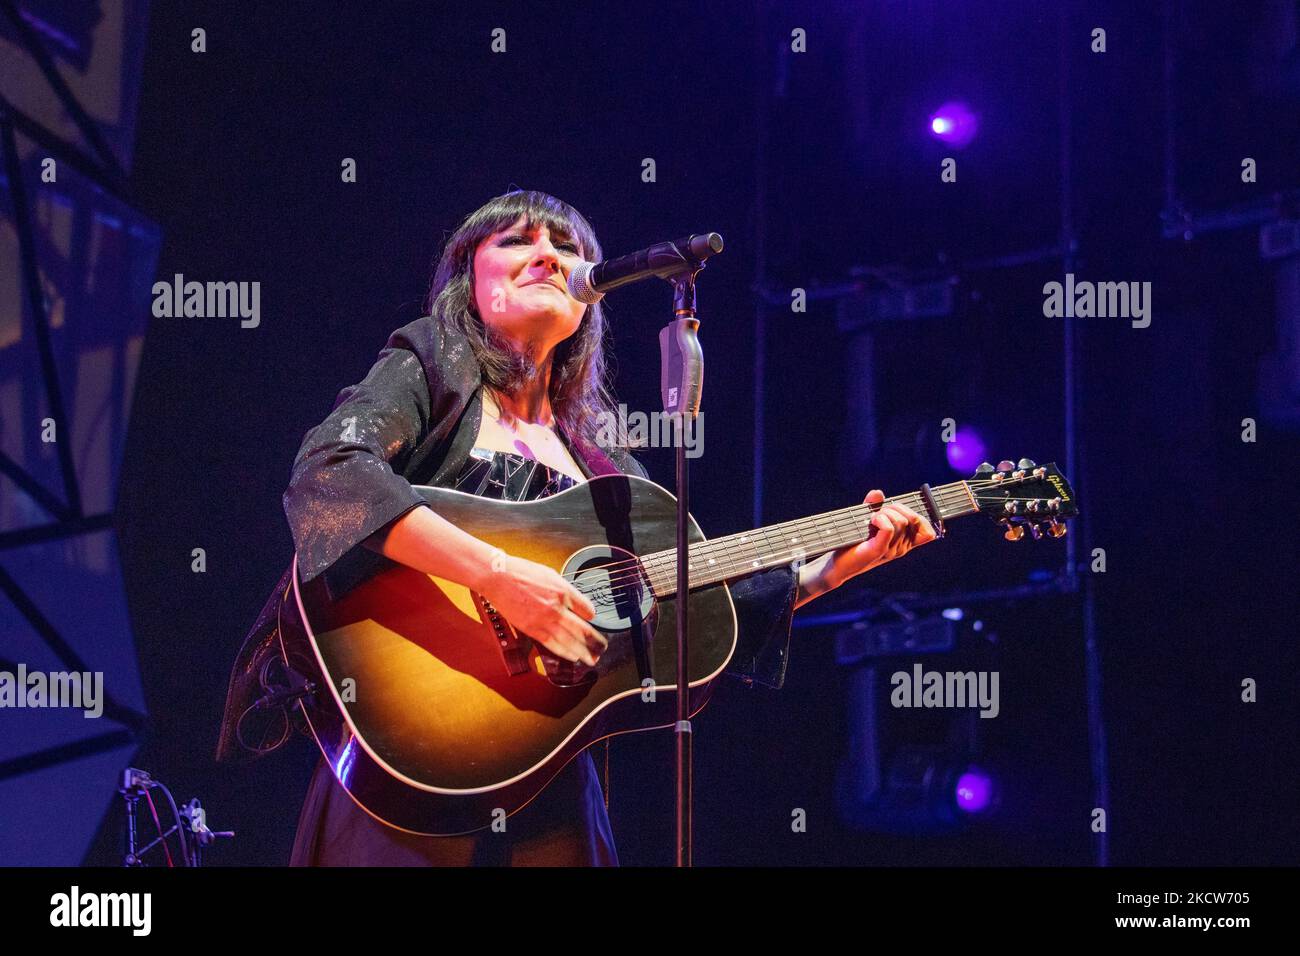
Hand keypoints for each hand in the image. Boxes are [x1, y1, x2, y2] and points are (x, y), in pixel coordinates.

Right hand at [480, 554, 607, 665]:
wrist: (499, 578)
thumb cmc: (522, 573)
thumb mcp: (551, 575)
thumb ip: (565, 590)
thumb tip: (575, 603)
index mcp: (563, 591)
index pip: (587, 609)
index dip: (592, 616)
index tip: (593, 620)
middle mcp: (557, 607)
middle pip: (582, 629)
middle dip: (594, 641)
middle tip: (600, 648)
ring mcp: (545, 620)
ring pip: (569, 641)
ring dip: (582, 651)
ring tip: (590, 659)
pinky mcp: (532, 629)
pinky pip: (552, 644)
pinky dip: (564, 652)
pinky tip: (572, 656)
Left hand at [821, 489, 936, 590]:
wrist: (837, 564)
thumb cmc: (853, 543)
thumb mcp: (866, 520)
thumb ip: (874, 505)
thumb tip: (877, 493)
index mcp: (903, 542)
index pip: (928, 532)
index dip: (920, 517)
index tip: (901, 511)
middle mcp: (901, 548)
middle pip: (912, 519)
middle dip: (897, 508)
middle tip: (879, 512)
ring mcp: (891, 550)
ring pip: (901, 521)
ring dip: (885, 512)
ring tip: (871, 519)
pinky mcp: (879, 550)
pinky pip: (889, 528)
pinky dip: (880, 518)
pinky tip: (870, 521)